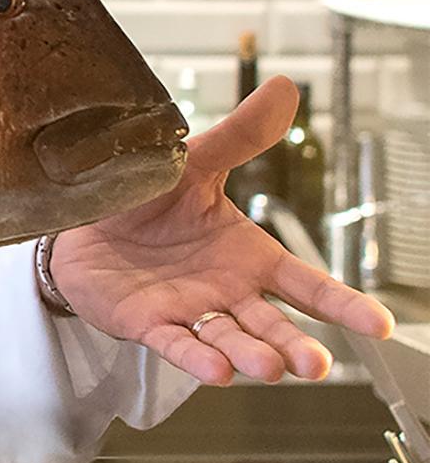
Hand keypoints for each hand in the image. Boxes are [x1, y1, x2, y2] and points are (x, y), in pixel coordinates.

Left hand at [49, 76, 394, 386]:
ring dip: (250, 355)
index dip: (343, 305)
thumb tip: (284, 90)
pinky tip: (216, 372)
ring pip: (227, 339)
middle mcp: (226, 290)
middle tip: (316, 364)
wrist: (81, 217)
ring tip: (271, 368)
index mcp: (248, 256)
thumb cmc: (147, 198)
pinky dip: (194, 356)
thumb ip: (240, 136)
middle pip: (272, 324)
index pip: (307, 284)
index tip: (380, 327)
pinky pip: (174, 342)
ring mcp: (188, 310)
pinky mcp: (146, 322)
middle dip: (295, 345)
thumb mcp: (195, 163)